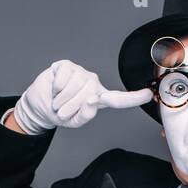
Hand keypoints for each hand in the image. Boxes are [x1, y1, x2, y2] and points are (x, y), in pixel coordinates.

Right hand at [11, 59, 153, 134]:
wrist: (40, 106)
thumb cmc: (60, 113)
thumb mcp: (73, 121)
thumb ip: (85, 115)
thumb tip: (92, 101)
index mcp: (99, 98)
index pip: (119, 99)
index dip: (133, 98)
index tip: (147, 95)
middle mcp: (92, 83)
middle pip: (88, 96)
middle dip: (71, 108)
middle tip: (62, 110)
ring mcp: (80, 72)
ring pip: (74, 87)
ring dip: (61, 100)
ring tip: (58, 101)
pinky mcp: (66, 66)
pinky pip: (63, 78)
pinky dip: (55, 89)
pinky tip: (54, 89)